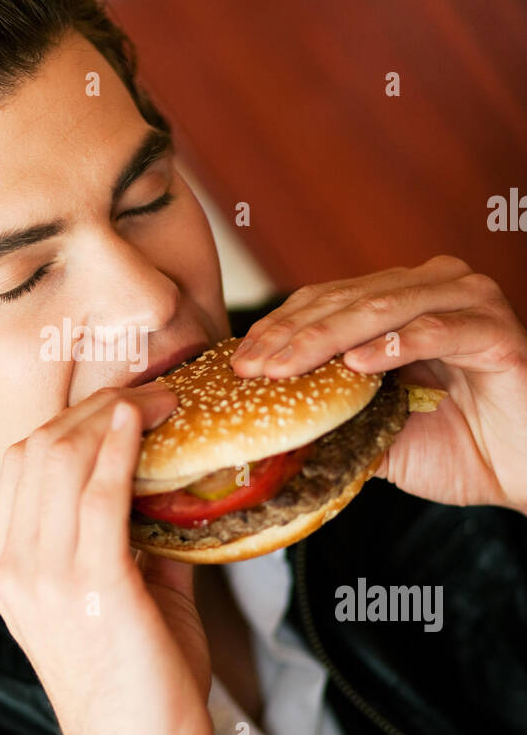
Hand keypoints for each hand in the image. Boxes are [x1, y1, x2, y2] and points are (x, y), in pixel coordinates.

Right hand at [0, 383, 215, 734]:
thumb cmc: (136, 693)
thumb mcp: (123, 601)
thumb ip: (137, 542)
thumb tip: (173, 490)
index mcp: (11, 571)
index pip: (24, 466)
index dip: (72, 420)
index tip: (126, 401)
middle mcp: (15, 569)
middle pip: (37, 449)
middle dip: (96, 405)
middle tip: (154, 389)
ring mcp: (45, 579)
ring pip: (62, 459)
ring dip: (116, 415)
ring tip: (162, 397)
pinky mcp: (91, 589)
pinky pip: (99, 495)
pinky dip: (121, 448)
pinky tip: (145, 422)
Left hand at [229, 255, 526, 513]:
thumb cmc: (461, 447)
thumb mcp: (378, 430)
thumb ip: (332, 413)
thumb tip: (263, 423)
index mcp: (402, 300)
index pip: (326, 301)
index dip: (279, 328)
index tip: (238, 361)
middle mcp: (434, 287)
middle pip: (346, 300)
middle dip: (291, 335)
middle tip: (251, 367)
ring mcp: (468, 302)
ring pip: (383, 308)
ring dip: (328, 337)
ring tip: (286, 366)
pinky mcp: (495, 332)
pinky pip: (437, 331)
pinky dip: (394, 346)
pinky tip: (356, 364)